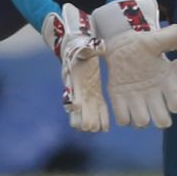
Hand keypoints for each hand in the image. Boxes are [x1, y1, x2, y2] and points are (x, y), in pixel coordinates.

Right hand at [41, 4, 109, 131]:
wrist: (76, 50)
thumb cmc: (80, 48)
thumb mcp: (84, 47)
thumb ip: (90, 48)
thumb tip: (100, 46)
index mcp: (73, 78)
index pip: (72, 92)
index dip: (73, 101)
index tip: (76, 108)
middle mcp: (76, 89)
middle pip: (76, 108)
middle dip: (82, 116)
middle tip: (90, 127)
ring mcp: (83, 94)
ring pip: (85, 112)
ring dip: (89, 120)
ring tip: (97, 129)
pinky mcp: (92, 94)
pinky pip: (96, 107)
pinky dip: (100, 116)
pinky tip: (105, 127)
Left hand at [91, 0, 176, 128]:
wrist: (121, 45)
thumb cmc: (142, 43)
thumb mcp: (159, 37)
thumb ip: (175, 36)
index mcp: (167, 83)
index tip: (170, 89)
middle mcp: (154, 96)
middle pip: (163, 122)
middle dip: (159, 117)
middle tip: (152, 102)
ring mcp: (137, 101)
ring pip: (142, 123)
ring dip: (139, 116)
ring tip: (136, 101)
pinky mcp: (120, 102)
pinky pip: (123, 120)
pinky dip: (123, 115)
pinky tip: (123, 100)